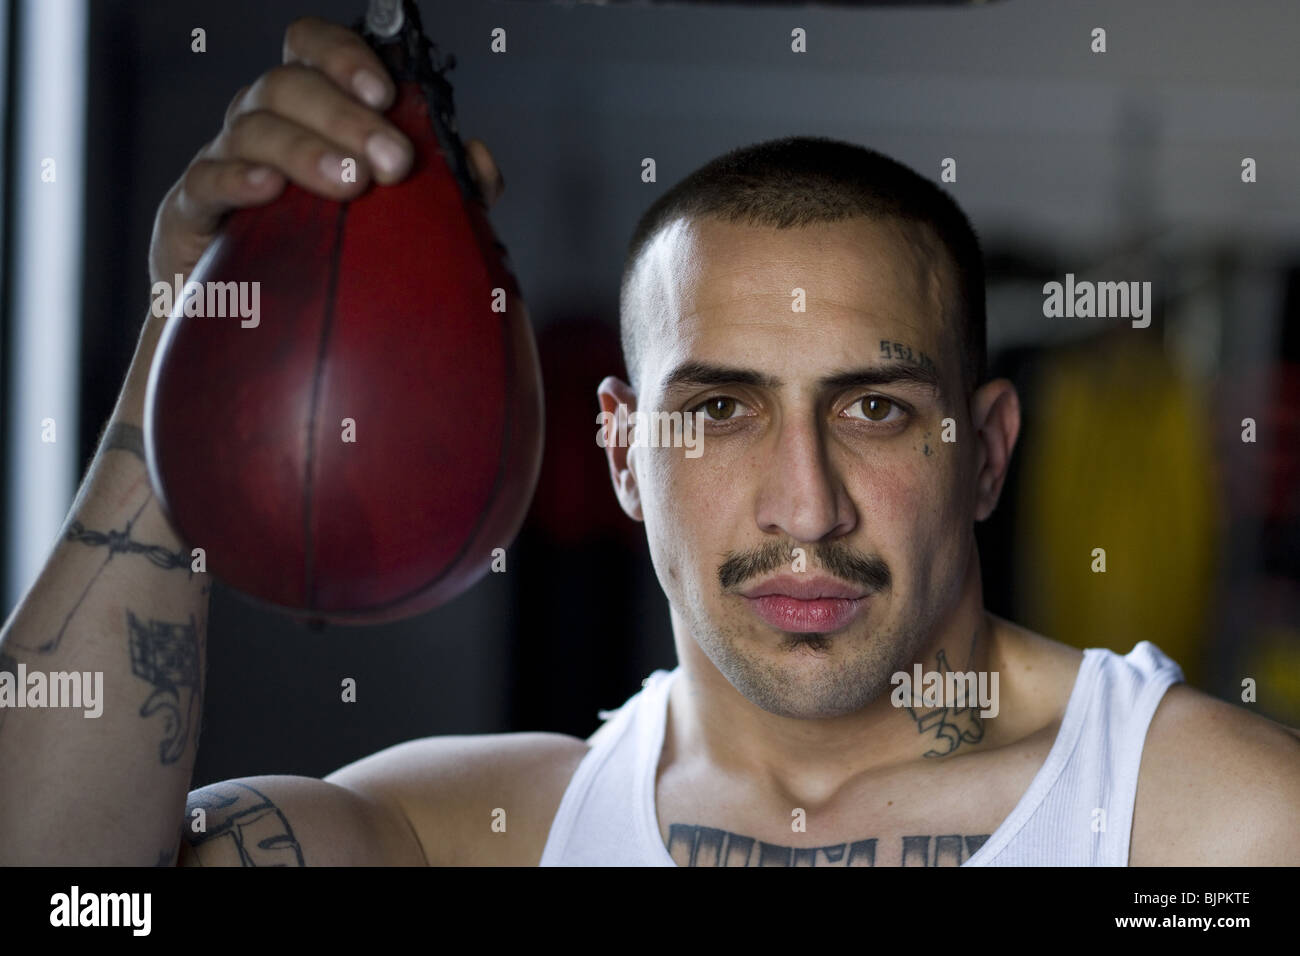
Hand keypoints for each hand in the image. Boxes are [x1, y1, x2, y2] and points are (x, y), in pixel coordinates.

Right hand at [147, 14, 503, 287]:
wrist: (258, 329)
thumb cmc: (331, 257)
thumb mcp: (395, 219)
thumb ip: (443, 188)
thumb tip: (477, 161)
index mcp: (308, 109)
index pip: (311, 48)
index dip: (343, 56)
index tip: (386, 94)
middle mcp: (261, 122)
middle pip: (287, 85)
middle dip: (345, 117)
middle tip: (392, 161)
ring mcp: (222, 162)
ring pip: (252, 128)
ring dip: (306, 150)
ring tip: (351, 184)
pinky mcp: (190, 213)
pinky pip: (205, 182)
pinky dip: (237, 180)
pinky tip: (269, 191)